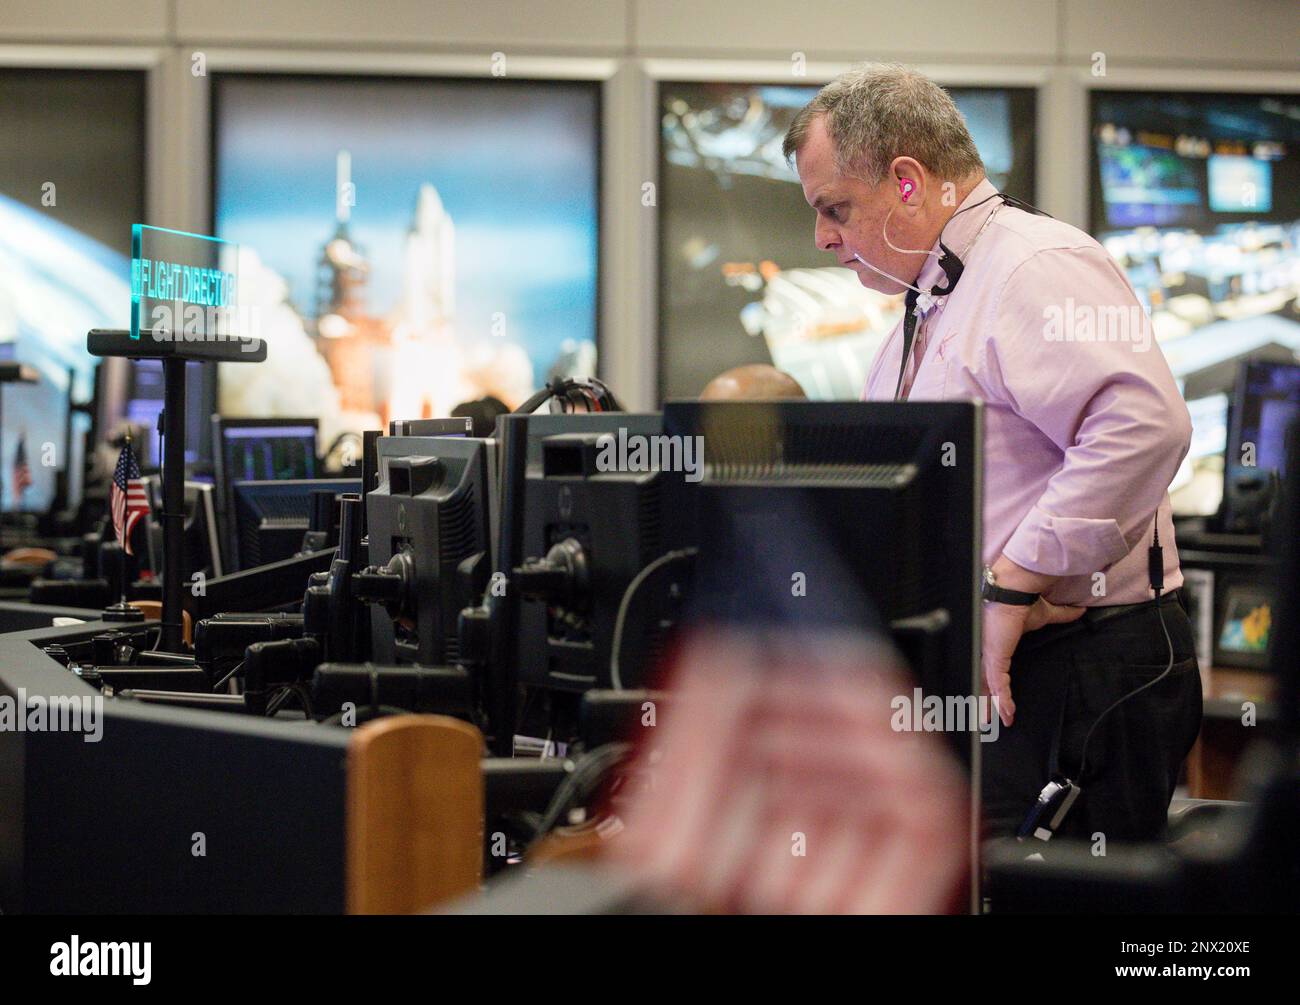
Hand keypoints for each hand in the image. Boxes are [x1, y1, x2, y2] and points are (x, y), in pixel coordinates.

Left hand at [981, 598, 1084, 726]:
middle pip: (982, 681)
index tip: (995, 700)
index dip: (992, 686)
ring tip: (993, 722)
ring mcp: (990, 655)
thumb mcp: (1045, 614)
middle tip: (984, 720)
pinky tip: (1006, 712)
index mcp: (997, 644)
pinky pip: (997, 683)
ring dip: (989, 706)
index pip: (991, 670)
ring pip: (985, 686)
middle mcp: (989, 651)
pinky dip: (1002, 699)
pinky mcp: (995, 657)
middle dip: (982, 701)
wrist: (1014, 591)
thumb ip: (1061, 616)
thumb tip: (1080, 612)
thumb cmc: (1023, 600)